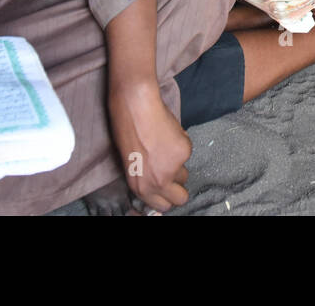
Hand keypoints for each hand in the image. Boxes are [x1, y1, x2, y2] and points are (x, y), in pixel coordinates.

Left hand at [108, 80, 192, 212]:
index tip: (167, 188)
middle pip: (181, 198)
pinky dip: (181, 144)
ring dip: (178, 163)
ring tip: (165, 146)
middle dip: (179, 187)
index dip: (166, 196)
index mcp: (141, 187)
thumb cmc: (127, 130)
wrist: (136, 107)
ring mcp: (172, 168)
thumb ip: (145, 178)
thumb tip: (158, 182)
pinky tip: (168, 133)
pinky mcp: (184, 152)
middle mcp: (158, 182)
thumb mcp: (130, 164)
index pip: (163, 206)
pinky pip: (187, 153)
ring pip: (185, 174)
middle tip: (172, 171)